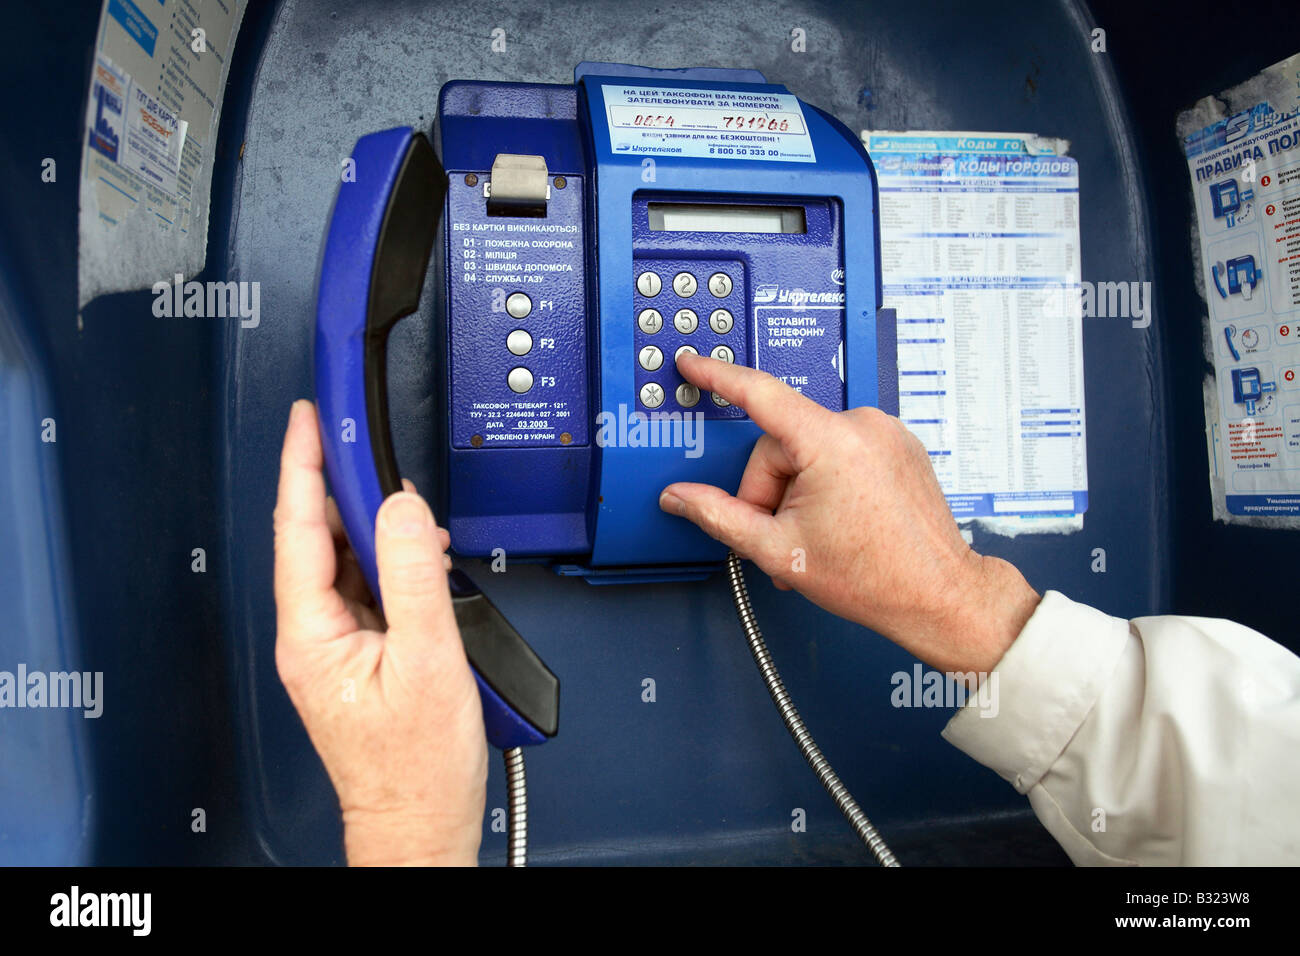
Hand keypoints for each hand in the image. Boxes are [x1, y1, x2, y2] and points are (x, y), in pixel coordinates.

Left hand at [272, 400, 486, 865]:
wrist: (422, 823)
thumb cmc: (417, 767)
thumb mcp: (428, 661)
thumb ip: (415, 577)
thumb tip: (404, 511)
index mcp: (312, 633)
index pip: (297, 528)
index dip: (303, 464)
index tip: (311, 417)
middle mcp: (313, 635)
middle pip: (317, 537)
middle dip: (340, 484)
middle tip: (363, 439)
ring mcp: (335, 645)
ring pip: (345, 560)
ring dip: (372, 523)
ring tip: (403, 499)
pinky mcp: (360, 653)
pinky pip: (368, 586)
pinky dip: (390, 559)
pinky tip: (418, 553)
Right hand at [661, 354, 1040, 675]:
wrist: (939, 595)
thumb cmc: (877, 578)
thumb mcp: (779, 550)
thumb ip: (719, 516)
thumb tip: (681, 497)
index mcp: (832, 442)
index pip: (759, 394)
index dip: (717, 376)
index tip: (693, 363)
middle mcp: (863, 426)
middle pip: (781, 444)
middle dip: (770, 492)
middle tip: (782, 538)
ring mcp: (886, 433)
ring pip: (810, 450)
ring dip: (799, 491)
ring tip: (814, 537)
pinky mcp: (898, 446)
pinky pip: (841, 452)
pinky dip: (828, 483)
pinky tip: (837, 522)